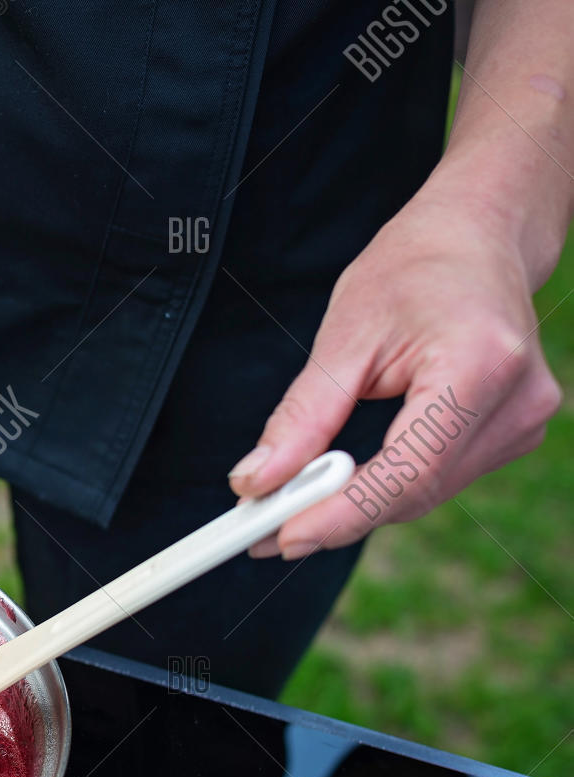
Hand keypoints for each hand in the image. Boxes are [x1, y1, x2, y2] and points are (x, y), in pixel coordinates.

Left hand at [229, 183, 562, 558]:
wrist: (479, 238)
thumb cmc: (413, 270)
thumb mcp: (344, 334)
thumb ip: (302, 416)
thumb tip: (255, 482)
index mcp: (480, 364)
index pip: (409, 470)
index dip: (342, 513)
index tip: (279, 536)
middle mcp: (518, 402)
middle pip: (414, 492)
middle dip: (333, 516)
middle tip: (257, 530)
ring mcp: (525, 422)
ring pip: (422, 495)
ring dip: (353, 507)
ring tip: (284, 505)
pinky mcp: (514, 433)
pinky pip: (435, 479)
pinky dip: (381, 487)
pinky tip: (335, 483)